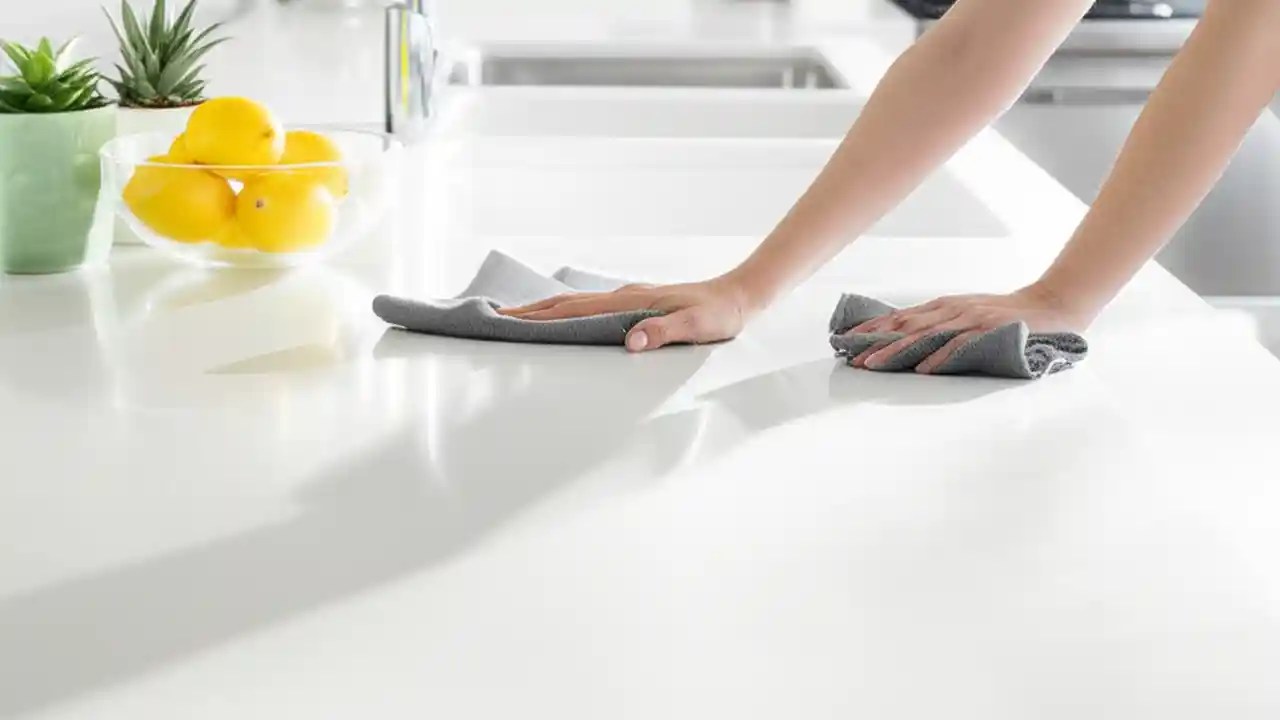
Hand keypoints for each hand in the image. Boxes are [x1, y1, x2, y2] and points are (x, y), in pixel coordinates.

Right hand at [500, 276, 757, 351]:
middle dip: (529, 310)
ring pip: (575, 304)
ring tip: (517, 317)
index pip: (574, 310)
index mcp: (630, 302)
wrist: (739, 295)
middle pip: (565, 303)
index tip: (508, 319)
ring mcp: (628, 298)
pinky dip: (567, 312)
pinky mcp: (635, 303)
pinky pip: (590, 308)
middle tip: (496, 316)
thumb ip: (663, 333)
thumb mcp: (696, 327)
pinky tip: (562, 318)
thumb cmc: (719, 314)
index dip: (540, 316)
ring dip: (544, 310)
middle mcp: (623, 296)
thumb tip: (629, 341)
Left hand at [847, 284, 1089, 373]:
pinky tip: (923, 369)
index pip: (899, 317)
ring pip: (926, 335)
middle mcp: (951, 309)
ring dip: (898, 350)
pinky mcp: (991, 330)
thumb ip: (938, 324)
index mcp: (942, 306)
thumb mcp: (964, 315)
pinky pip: (961, 345)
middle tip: (853, 359)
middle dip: (876, 343)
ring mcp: (971, 318)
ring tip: (875, 364)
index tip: (845, 341)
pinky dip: (941, 357)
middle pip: (906, 326)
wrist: (1051, 305)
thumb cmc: (1003, 315)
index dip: (872, 328)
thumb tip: (903, 338)